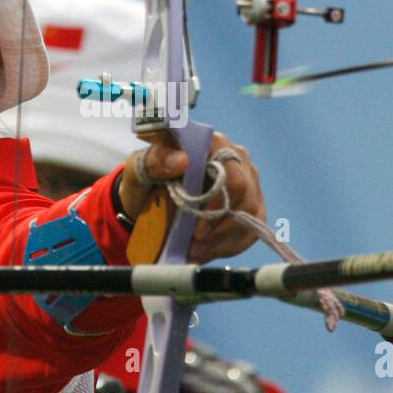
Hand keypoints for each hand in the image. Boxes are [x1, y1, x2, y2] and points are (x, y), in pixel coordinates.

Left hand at [118, 130, 265, 263]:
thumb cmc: (147, 181)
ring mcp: (248, 182)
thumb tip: (182, 160)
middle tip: (194, 241)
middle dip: (219, 226)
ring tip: (194, 248)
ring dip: (220, 239)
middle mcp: (236, 158)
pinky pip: (250, 230)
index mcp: (212, 143)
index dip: (216, 199)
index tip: (197, 225)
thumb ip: (154, 161)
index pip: (228, 166)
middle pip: (243, 194)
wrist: (149, 203)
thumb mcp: (140, 170)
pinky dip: (227, 246)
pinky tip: (205, 249)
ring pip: (249, 215)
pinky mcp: (252, 206)